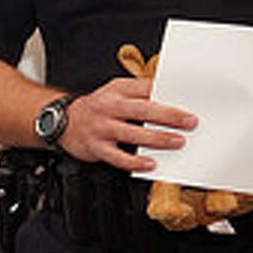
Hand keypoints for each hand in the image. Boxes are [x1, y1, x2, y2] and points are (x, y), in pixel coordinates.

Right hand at [59, 77, 194, 171]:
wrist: (62, 121)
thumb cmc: (97, 108)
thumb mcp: (115, 92)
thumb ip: (140, 94)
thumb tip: (173, 101)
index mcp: (117, 90)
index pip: (146, 88)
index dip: (169, 93)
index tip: (190, 100)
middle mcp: (108, 107)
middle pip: (142, 110)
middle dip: (168, 116)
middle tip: (190, 122)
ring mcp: (101, 128)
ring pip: (131, 133)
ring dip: (157, 138)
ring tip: (177, 142)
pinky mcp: (95, 147)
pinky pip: (117, 157)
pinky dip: (134, 162)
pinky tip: (150, 164)